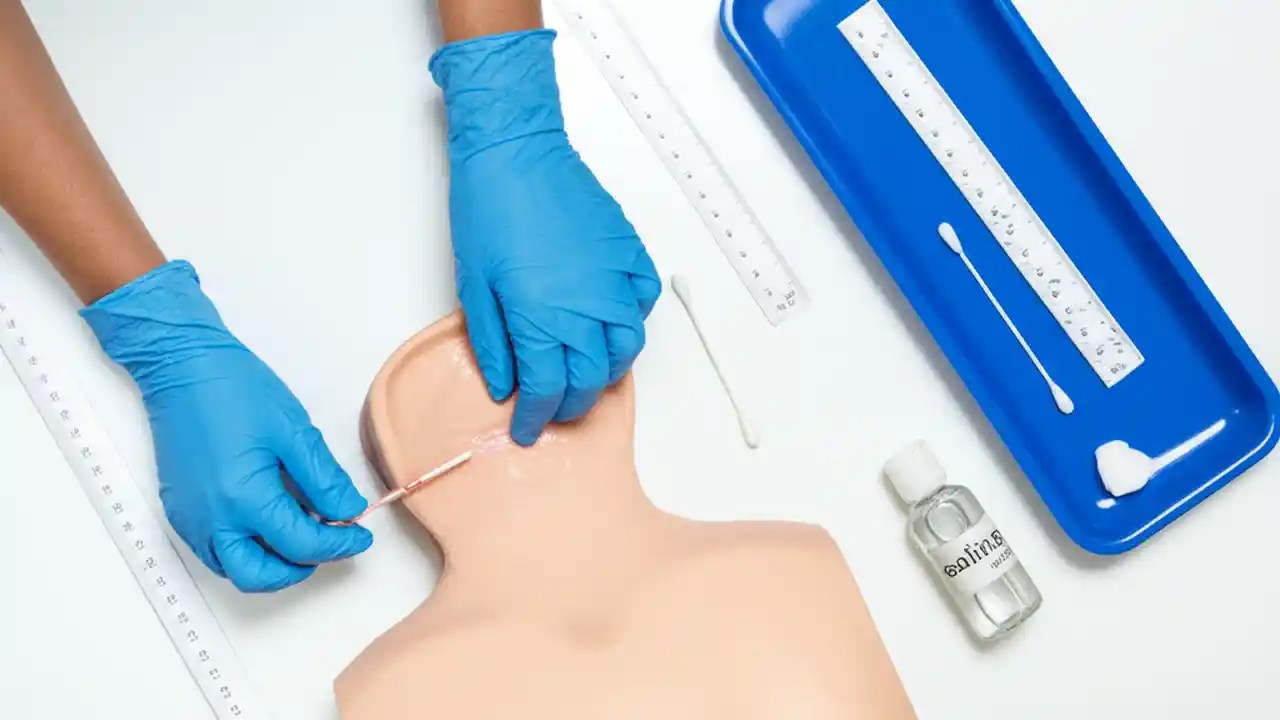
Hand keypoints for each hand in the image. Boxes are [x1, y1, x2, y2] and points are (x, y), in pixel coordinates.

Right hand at [82, 262, 371, 591]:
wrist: (182, 368)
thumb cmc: (235, 390)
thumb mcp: (295, 432)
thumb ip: (325, 481)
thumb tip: (349, 512)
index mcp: (244, 498)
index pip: (301, 545)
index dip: (339, 545)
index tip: (360, 534)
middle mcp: (211, 520)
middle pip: (260, 576)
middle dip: (300, 568)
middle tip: (329, 542)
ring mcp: (190, 519)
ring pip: (234, 569)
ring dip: (271, 564)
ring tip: (301, 531)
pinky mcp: (180, 512)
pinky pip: (215, 551)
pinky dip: (246, 550)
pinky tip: (269, 521)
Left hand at [431, 30, 661, 445]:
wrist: (515, 151)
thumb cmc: (488, 211)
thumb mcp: (475, 285)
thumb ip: (493, 343)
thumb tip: (506, 383)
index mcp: (542, 320)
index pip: (548, 389)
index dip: (536, 417)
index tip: (527, 428)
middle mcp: (587, 308)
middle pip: (590, 378)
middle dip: (572, 403)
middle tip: (554, 407)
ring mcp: (614, 280)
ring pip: (627, 347)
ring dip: (607, 370)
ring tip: (587, 374)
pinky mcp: (628, 252)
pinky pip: (643, 299)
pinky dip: (633, 320)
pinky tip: (613, 321)